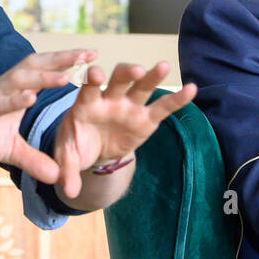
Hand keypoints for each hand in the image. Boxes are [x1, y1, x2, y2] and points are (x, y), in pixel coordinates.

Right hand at [0, 49, 92, 181]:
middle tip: (90, 54)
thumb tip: (58, 177)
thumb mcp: (9, 151)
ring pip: (18, 82)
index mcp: (14, 92)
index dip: (66, 62)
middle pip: (36, 66)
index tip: (92, 55)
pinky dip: (11, 101)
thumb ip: (34, 160)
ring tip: (66, 77)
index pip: (43, 71)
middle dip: (62, 59)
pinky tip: (29, 98)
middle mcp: (3, 88)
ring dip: (42, 78)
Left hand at [54, 61, 196, 198]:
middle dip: (127, 73)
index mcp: (86, 104)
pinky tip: (192, 89)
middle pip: (118, 79)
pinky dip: (177, 99)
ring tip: (163, 66)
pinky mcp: (146, 118)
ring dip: (151, 76)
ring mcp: (129, 106)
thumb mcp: (67, 158)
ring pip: (141, 87)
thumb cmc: (77, 146)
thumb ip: (66, 170)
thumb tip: (70, 192)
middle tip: (135, 71)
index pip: (89, 87)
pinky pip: (163, 107)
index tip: (97, 74)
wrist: (93, 151)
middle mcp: (109, 99)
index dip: (93, 79)